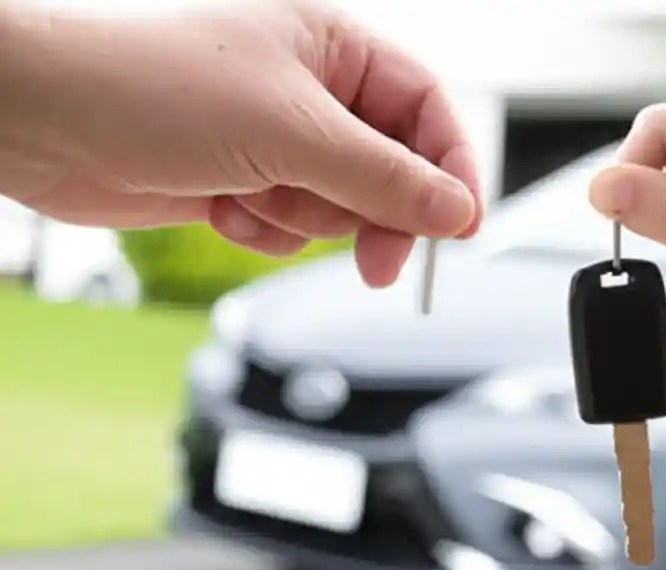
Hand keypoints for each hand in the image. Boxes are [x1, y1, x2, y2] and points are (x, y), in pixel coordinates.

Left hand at [0, 0, 481, 286]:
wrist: (42, 122)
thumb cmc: (152, 88)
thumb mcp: (292, 132)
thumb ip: (385, 178)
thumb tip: (457, 210)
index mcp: (334, 47)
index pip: (427, 110)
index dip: (451, 170)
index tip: (459, 230)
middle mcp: (312, 90)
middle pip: (391, 169)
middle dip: (374, 215)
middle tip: (376, 262)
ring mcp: (275, 138)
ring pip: (340, 207)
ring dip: (301, 218)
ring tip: (251, 194)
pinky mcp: (241, 180)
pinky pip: (290, 227)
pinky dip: (262, 229)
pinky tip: (220, 208)